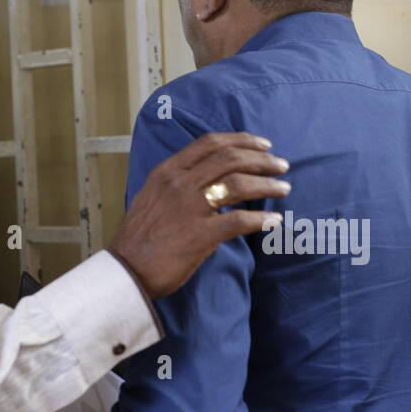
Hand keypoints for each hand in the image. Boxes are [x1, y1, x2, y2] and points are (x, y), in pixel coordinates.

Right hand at [109, 131, 290, 297]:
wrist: (126, 271)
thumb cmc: (140, 237)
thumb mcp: (153, 197)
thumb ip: (180, 184)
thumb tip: (213, 181)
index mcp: (168, 171)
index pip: (210, 143)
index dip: (241, 140)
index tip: (263, 144)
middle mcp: (179, 183)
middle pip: (230, 159)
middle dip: (262, 159)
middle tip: (281, 166)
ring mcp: (190, 208)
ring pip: (239, 184)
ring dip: (267, 185)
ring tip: (284, 189)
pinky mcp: (200, 235)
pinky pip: (239, 221)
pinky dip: (261, 219)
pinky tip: (274, 221)